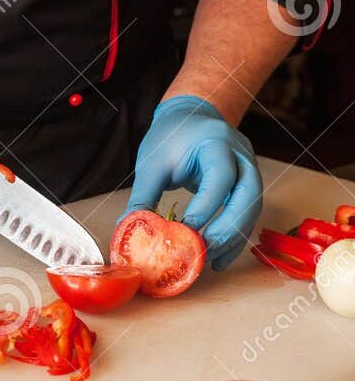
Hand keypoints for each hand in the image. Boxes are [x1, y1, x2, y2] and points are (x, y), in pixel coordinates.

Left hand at [126, 96, 261, 270]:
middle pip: (248, 193)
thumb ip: (142, 197)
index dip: (206, 206)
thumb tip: (127, 232)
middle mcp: (240, 154)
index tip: (185, 232)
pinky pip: (247, 213)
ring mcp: (248, 169)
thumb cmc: (171, 136)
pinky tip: (218, 259)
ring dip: (234, 237)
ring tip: (211, 263)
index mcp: (216, 142)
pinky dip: (235, 237)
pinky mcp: (245, 185)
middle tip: (203, 254)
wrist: (193, 117)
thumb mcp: (152, 162)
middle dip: (227, 227)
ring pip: (253, 206)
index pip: (220, 176)